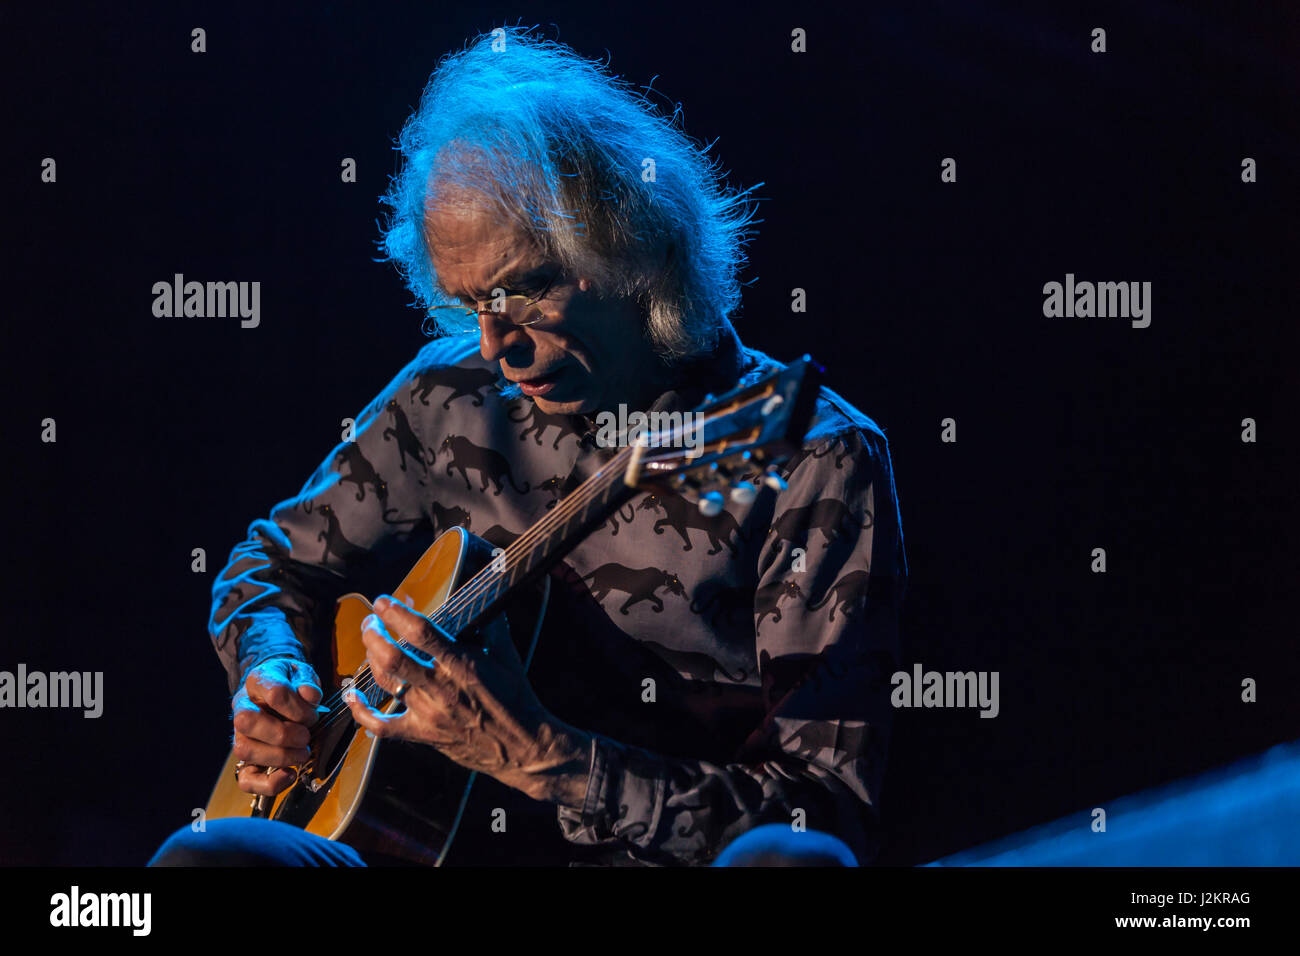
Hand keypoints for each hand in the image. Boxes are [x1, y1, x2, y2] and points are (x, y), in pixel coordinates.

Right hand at [231, 657, 321, 796]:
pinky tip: (290, 774)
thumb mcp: (301, 673)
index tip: (313, 715)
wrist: (278, 689)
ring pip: (244, 750)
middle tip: (305, 736)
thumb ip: (307, 682)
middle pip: (247, 721)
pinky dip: (269, 783)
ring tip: (302, 753)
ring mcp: (240, 735)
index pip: (274, 693)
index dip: (299, 708)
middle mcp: (242, 708)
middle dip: (283, 733)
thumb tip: (311, 697)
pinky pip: (246, 779)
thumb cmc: (291, 683)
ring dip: (280, 756)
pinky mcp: (244, 759)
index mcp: (258, 682)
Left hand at [344, 595, 591, 804]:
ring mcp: (428, 713)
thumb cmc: (516, 697)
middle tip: (372, 620)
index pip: (421, 632)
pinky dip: (361, 710)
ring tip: (370, 642)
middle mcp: (440, 688)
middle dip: (374, 633)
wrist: (523, 746)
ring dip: (370, 658)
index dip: (396, 614)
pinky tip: (351, 694)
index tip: (384, 601)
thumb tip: (478, 596)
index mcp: (462, 665)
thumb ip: (488, 624)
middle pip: (392, 657)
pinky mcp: (423, 734)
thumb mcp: (506, 654)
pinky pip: (382, 725)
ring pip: (385, 682)